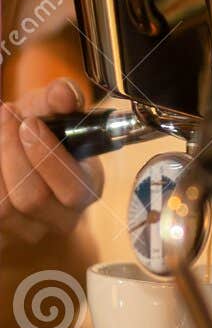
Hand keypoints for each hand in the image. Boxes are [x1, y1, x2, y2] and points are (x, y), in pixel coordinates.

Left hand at [0, 79, 103, 243]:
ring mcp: (27, 229)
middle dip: (12, 154)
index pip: (73, 188)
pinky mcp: (2, 233)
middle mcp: (61, 217)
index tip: (28, 122)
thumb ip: (58, 100)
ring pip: (4, 207)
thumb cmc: (35, 133)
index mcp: (86, 188)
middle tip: (5, 119)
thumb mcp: (48, 112)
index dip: (47, 157)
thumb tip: (63, 94)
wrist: (14, 150)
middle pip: (32, 198)